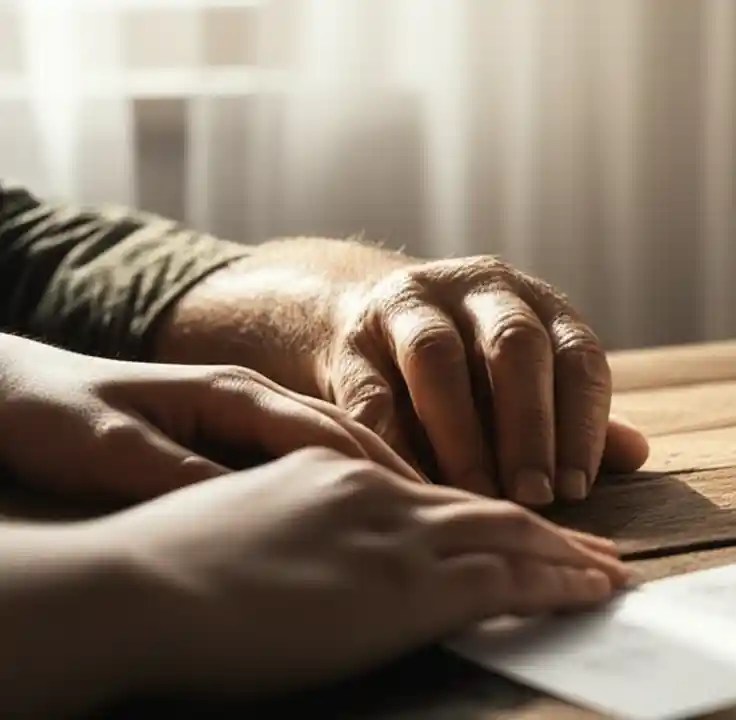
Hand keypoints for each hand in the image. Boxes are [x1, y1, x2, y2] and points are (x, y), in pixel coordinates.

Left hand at [0, 333, 414, 499]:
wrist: (2, 387)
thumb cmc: (48, 413)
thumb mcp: (109, 450)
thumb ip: (180, 475)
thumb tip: (252, 511)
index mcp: (232, 392)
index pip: (328, 432)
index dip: (387, 468)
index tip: (435, 506)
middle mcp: (252, 398)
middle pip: (355, 435)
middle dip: (415, 470)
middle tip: (468, 510)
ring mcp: (247, 417)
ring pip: (342, 449)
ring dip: (395, 478)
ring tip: (446, 517)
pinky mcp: (234, 440)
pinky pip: (313, 464)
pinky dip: (355, 488)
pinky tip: (380, 517)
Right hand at [93, 448, 628, 696]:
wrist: (139, 586)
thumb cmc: (172, 569)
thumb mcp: (249, 524)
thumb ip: (305, 526)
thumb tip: (327, 557)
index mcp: (341, 471)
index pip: (440, 490)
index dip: (494, 511)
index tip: (529, 527)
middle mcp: (380, 490)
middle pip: (489, 506)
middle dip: (551, 533)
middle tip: (599, 551)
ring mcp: (396, 536)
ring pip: (509, 536)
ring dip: (568, 559)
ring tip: (610, 574)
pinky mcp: (404, 586)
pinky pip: (504, 580)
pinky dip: (556, 585)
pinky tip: (590, 593)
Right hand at [156, 243, 648, 504]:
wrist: (357, 317)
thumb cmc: (466, 370)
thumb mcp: (525, 383)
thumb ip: (574, 419)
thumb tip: (639, 455)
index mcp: (538, 305)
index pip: (577, 355)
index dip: (583, 423)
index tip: (577, 489)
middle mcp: (481, 292)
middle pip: (515, 347)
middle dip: (529, 427)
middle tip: (535, 498)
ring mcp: (412, 304)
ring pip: (438, 356)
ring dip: (460, 431)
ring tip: (474, 494)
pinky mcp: (353, 335)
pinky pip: (368, 384)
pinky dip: (385, 434)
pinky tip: (403, 480)